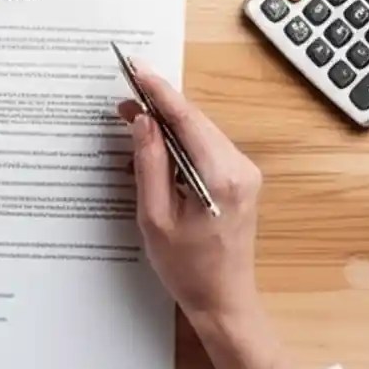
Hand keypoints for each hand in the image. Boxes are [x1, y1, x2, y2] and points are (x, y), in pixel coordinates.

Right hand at [118, 67, 291, 368]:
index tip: (136, 68)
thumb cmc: (187, 268)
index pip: (187, 119)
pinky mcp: (240, 180)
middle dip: (159, 106)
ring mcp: (244, 173)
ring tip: (132, 118)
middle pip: (195, 120)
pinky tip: (156, 143)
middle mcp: (240, 168)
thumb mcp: (155, 217)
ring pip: (201, 131)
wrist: (224, 300)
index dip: (159, 91)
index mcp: (220, 176)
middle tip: (123, 98)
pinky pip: (206, 147)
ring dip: (168, 123)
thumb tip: (142, 122)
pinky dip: (180, 140)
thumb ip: (149, 165)